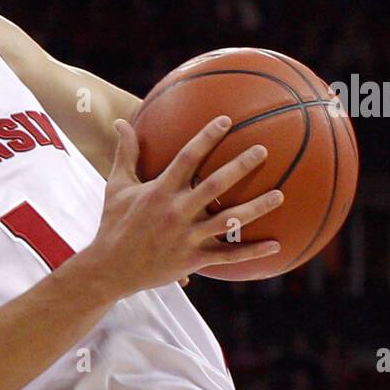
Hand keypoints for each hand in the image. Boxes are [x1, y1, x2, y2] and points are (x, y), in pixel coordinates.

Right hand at [77, 115, 282, 299]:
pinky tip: (275, 246)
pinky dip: (251, 252)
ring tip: (280, 195)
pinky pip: (227, 257)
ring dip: (256, 208)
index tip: (226, 120)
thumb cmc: (113, 224)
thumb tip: (121, 122)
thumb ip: (125, 154)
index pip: (187, 158)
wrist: (109, 269)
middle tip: (263, 150)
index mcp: (160, 191)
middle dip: (240, 166)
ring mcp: (186, 237)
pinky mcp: (192, 260)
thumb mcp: (116, 187)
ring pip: (228, 221)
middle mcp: (176, 212)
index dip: (207, 137)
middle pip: (215, 185)